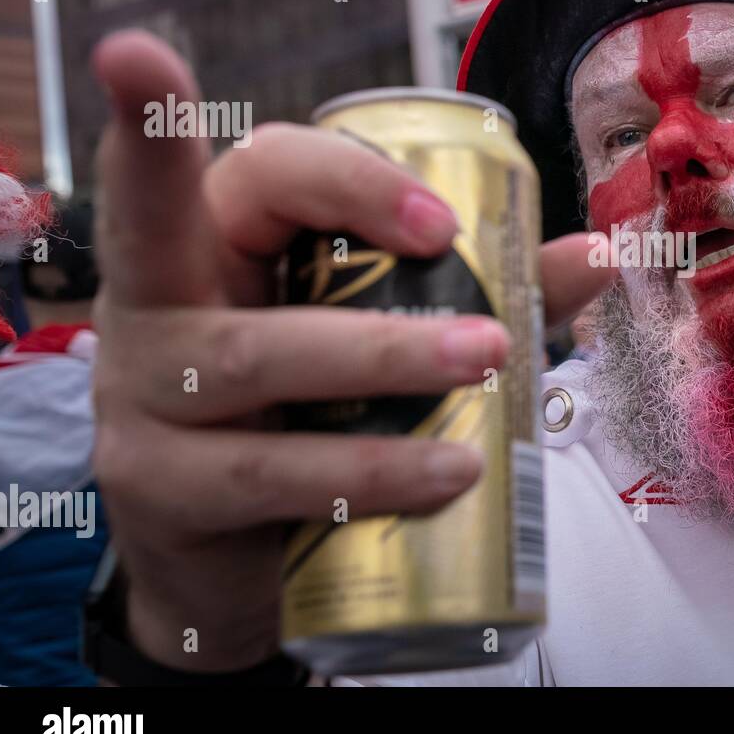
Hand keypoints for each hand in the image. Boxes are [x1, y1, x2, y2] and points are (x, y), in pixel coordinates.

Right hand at [90, 30, 614, 672]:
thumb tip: (593, 255)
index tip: (441, 217)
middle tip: (449, 237)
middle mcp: (152, 303)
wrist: (233, 565)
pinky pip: (266, 472)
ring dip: (380, 352)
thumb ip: (481, 294)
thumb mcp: (378, 344)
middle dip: (337, 205)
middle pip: (195, 220)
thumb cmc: (310, 420)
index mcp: (212, 243)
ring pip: (252, 356)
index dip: (342, 173)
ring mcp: (140, 396)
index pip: (259, 168)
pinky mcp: (159, 488)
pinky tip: (447, 475)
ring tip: (486, 360)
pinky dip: (365, 471)